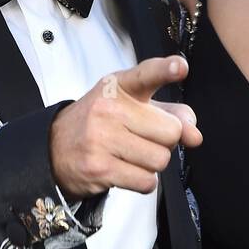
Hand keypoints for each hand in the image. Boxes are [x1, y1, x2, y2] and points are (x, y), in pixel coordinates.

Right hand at [50, 56, 202, 197]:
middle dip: (165, 141)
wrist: (53, 148)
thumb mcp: (131, 106)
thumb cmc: (101, 124)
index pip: (146, 74)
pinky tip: (124, 170)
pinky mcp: (99, 168)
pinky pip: (147, 182)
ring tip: (131, 154)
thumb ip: (170, 113)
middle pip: (171, 132)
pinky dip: (143, 181)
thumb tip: (194, 135)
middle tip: (143, 138)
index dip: (166, 70)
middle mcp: (109, 108)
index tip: (180, 67)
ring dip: (153, 163)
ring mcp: (101, 138)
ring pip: (160, 160)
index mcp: (119, 85)